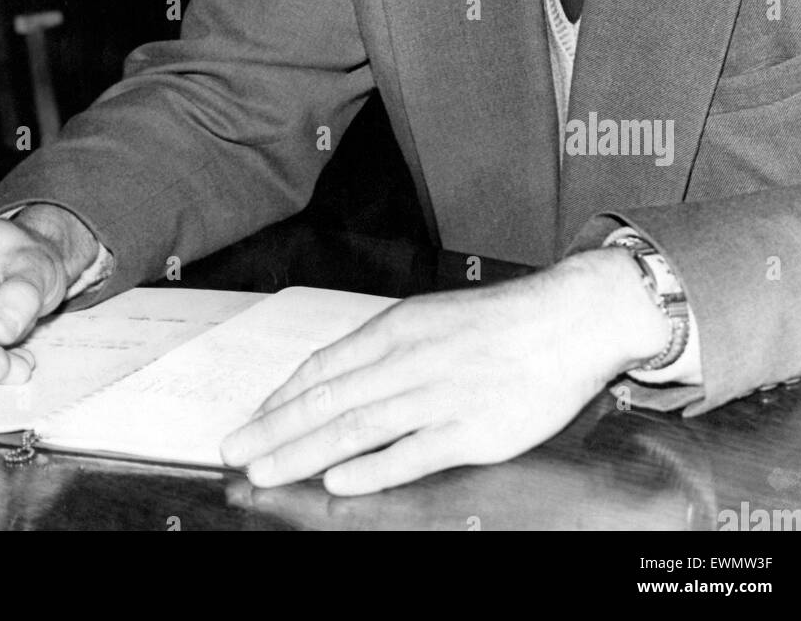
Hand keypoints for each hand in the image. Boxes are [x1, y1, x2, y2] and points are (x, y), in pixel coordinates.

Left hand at [221, 248, 667, 494]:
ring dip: (303, 452)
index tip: (250, 420)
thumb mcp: (429, 318)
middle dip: (273, 429)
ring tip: (266, 472)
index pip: (322, 367)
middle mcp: (408, 360)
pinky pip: (411, 453)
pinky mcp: (471, 429)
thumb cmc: (498, 321)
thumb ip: (384, 349)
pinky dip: (372, 469)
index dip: (280, 398)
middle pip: (327, 400)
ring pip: (356, 427)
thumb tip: (334, 377)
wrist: (566, 320)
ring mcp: (438, 395)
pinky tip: (338, 481)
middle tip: (234, 452)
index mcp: (396, 329)